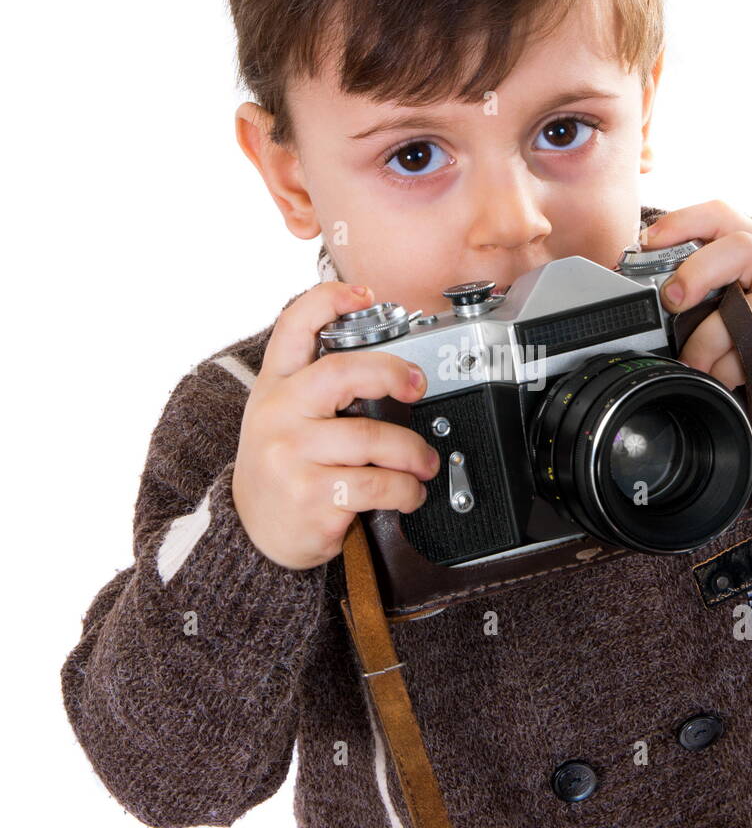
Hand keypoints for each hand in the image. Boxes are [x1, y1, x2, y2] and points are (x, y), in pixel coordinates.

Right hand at [231, 282, 441, 569]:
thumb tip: (388, 365)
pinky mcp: (311, 495)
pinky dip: (406, 490)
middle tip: (418, 386)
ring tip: (423, 463)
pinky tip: (408, 493)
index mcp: (274, 387)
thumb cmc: (280, 468)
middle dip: (392, 374)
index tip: (364, 294)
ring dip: (412, 453)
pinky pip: (376, 484)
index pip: (293, 327)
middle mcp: (278, 415)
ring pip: (371, 438)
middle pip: (341, 374)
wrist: (252, 533)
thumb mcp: (281, 417)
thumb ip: (316, 387)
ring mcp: (292, 455)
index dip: (328, 300)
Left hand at [641, 199, 751, 429]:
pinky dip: (726, 371)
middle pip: (739, 248)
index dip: (682, 221)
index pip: (723, 216)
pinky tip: (724, 380)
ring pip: (741, 313)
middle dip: (695, 273)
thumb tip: (640, 290)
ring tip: (695, 362)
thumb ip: (701, 290)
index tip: (648, 242)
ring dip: (704, 344)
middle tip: (671, 302)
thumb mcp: (730, 307)